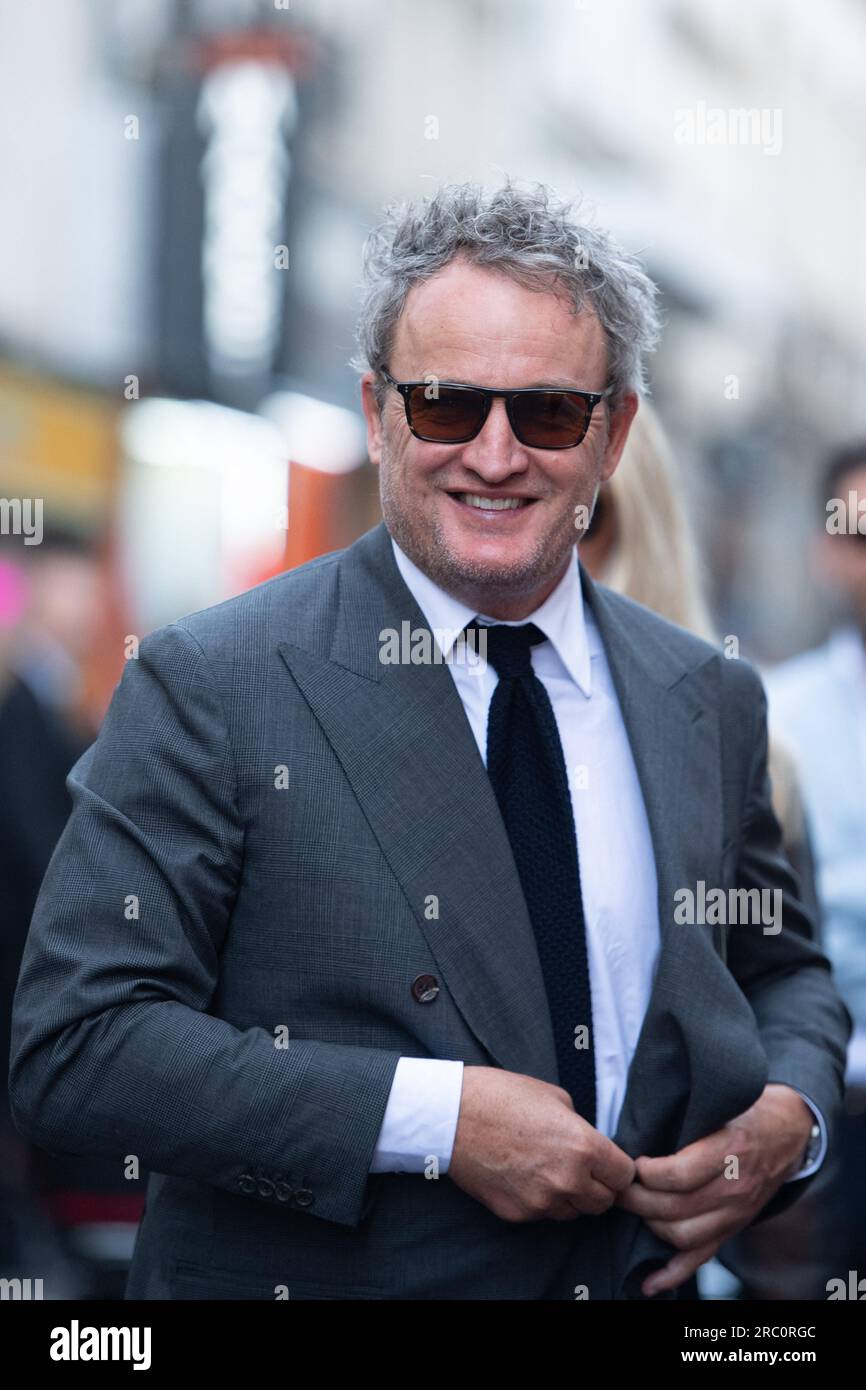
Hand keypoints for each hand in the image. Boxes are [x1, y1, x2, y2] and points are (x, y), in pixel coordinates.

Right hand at [448, 1066, 634, 1221]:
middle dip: (597, 1185)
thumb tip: (590, 1148)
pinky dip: (540, 1200)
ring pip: (573, 1212)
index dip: (617, 1168)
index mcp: (584, 1147)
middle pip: (603, 1202)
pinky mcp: (517, 1214)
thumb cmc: (502, 1096)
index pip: (624, 1177)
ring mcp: (541, 1202)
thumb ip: (580, 1128)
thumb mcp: (555, 1097)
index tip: (607, 1162)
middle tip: (579, 1166)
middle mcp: (568, 1181)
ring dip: (569, 1196)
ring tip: (547, 1169)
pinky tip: (523, 1175)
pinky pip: (542, 1215)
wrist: (451, 1115)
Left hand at [615, 1083, 813, 1294]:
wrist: (787, 1133)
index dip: (647, 1173)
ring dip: (649, 1225)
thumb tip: (642, 1122)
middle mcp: (734, 1188)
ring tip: (633, 1208)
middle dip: (637, 1200)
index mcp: (729, 1150)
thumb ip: (687, 1117)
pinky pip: (701, 1258)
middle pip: (675, 1209)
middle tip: (619, 1187)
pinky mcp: (733, 1229)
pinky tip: (649, 1282)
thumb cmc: (745, 1112)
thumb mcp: (721, 1103)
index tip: (634, 1163)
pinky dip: (673, 1274)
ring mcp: (735, 1213)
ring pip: (683, 1236)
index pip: (679, 1175)